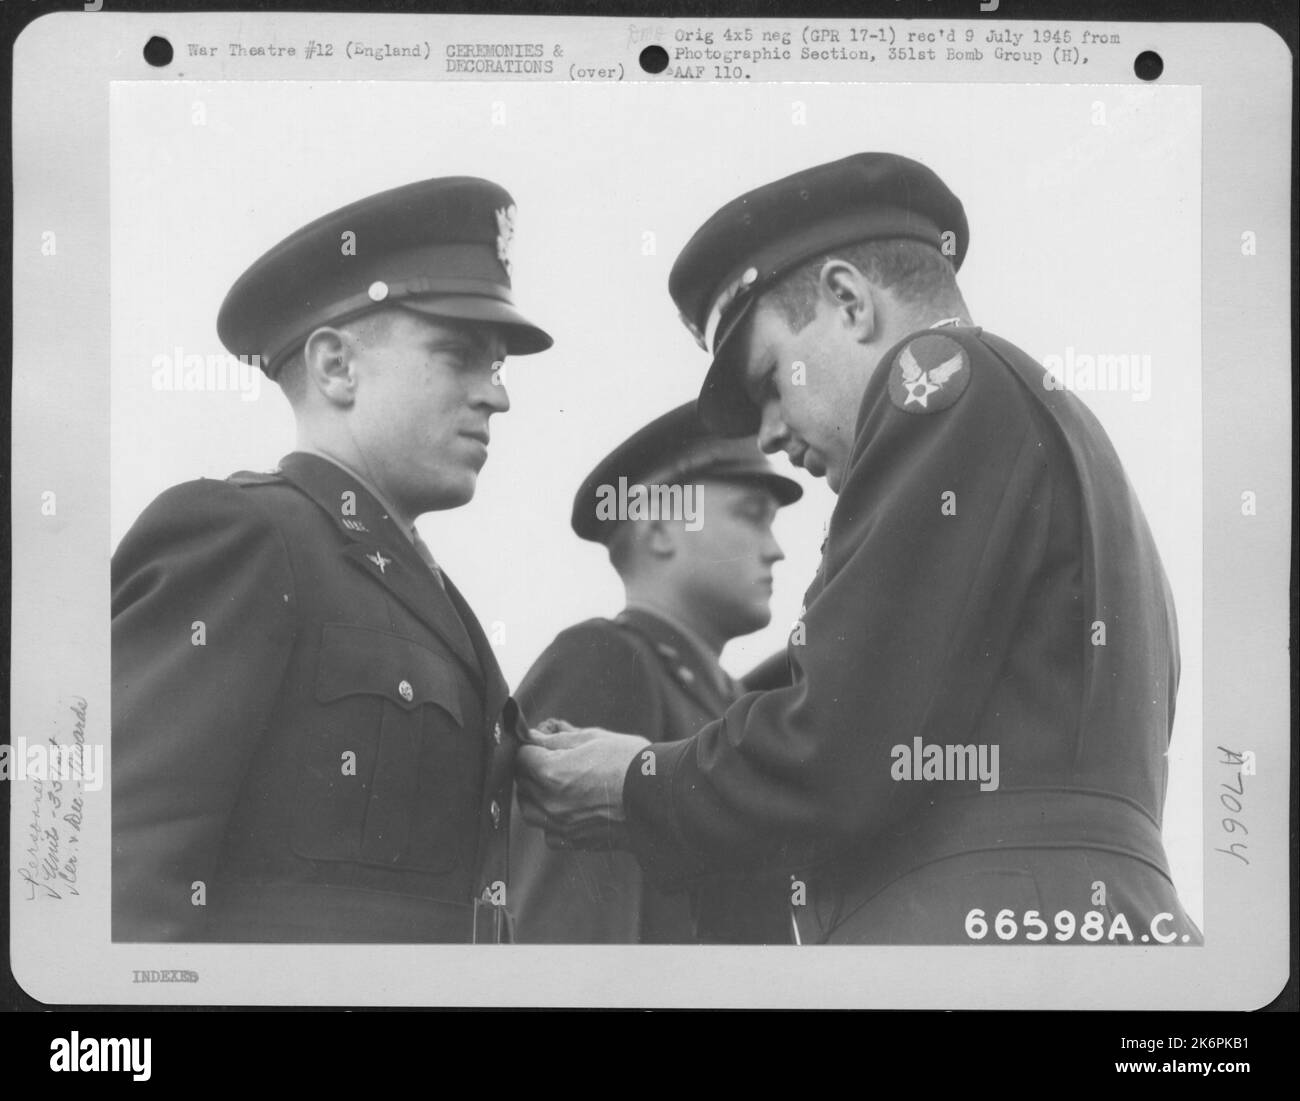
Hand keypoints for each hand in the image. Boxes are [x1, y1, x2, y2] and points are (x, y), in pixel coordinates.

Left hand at [516, 720, 650, 850]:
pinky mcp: (576, 840)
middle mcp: (550, 803)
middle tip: (551, 758)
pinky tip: (567, 808)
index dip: (531, 746)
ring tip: (556, 782)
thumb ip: (557, 739)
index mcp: (551, 773)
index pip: (522, 756)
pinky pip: (549, 833)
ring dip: (535, 794)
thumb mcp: (592, 738)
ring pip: (529, 810)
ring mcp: (562, 825)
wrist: (660, 797)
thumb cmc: (630, 762)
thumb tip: (536, 737)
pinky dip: (551, 821)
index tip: (541, 743)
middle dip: (531, 768)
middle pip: (522, 783)